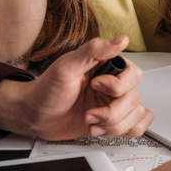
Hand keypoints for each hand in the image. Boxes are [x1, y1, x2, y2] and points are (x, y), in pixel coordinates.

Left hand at [0, 36, 152, 139]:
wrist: (34, 117)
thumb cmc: (46, 90)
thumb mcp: (67, 67)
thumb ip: (94, 50)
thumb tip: (121, 40)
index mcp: (106, 66)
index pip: (133, 75)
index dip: (116, 86)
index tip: (94, 86)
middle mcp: (113, 84)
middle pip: (135, 98)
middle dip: (111, 112)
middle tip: (89, 113)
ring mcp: (113, 103)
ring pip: (136, 115)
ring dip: (113, 125)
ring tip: (91, 123)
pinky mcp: (112, 121)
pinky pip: (136, 126)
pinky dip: (124, 130)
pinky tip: (103, 128)